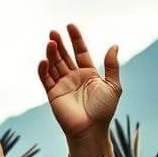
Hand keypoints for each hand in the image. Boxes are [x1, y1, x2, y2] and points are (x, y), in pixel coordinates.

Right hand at [38, 24, 121, 142]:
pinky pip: (46, 78)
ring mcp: (63, 85)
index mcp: (89, 74)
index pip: (80, 52)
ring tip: (51, 42)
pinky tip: (45, 59)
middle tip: (54, 31)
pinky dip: (43, 69)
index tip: (70, 26)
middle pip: (64, 56)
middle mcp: (74, 77)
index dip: (76, 39)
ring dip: (51, 53)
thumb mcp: (113, 86)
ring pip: (54, 65)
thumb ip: (112, 66)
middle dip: (60, 44)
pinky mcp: (53, 94)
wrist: (91, 130)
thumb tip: (114, 45)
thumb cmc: (104, 111)